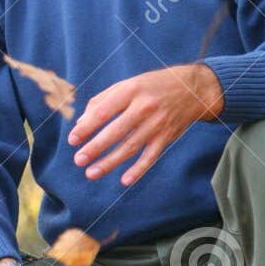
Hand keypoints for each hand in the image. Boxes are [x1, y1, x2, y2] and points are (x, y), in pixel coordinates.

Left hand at [66, 64, 224, 186]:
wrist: (192, 89)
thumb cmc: (151, 86)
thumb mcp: (127, 84)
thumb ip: (102, 101)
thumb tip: (81, 122)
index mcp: (130, 91)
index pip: (104, 111)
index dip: (86, 127)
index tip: (72, 140)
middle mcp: (144, 107)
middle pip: (116, 131)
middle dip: (95, 147)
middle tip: (79, 160)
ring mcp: (157, 124)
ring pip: (131, 147)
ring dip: (110, 162)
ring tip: (91, 173)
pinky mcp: (167, 137)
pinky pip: (151, 156)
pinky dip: (138, 169)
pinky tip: (124, 180)